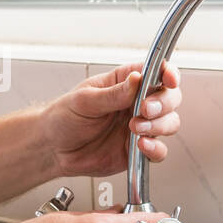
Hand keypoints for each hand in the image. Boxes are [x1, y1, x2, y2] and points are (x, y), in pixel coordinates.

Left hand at [39, 61, 181, 176]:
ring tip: (136, 128)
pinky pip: (159, 150)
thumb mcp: (84, 100)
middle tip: (144, 109)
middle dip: (163, 103)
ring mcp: (140, 127)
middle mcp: (136, 103)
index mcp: (125, 83)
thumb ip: (113, 93)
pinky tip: (141, 145)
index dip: (168, 73)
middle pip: (170, 97)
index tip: (168, 79)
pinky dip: (155, 148)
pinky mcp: (138, 150)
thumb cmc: (64, 117)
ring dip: (159, 126)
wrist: (53, 148)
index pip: (155, 71)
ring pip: (169, 123)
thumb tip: (137, 79)